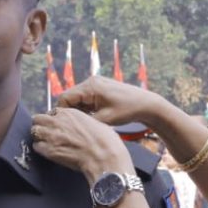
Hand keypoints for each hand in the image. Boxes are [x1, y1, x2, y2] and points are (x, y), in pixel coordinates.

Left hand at [30, 108, 133, 181]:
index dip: (53, 119)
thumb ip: (82, 122)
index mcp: (70, 113)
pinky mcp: (49, 151)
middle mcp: (58, 122)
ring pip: (34, 131)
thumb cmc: (105, 142)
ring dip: (38, 136)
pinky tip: (47, 152)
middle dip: (41, 124)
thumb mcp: (96, 123)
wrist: (103, 157)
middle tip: (46, 132)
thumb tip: (80, 127)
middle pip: (38, 118)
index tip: (56, 125)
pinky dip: (40, 149)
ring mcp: (52, 136)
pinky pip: (36, 146)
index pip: (52, 112)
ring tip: (45, 142)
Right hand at [54, 76, 168, 127]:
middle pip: (70, 98)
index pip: (65, 98)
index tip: (65, 126)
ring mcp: (95, 83)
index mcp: (90, 86)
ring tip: (86, 122)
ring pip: (77, 99)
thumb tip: (69, 125)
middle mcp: (91, 81)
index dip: (62, 113)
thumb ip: (84, 121)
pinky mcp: (99, 87)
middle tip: (75, 126)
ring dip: (79, 111)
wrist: (146, 104)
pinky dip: (86, 108)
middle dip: (71, 112)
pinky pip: (85, 98)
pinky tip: (92, 117)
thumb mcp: (104, 120)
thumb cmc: (127, 111)